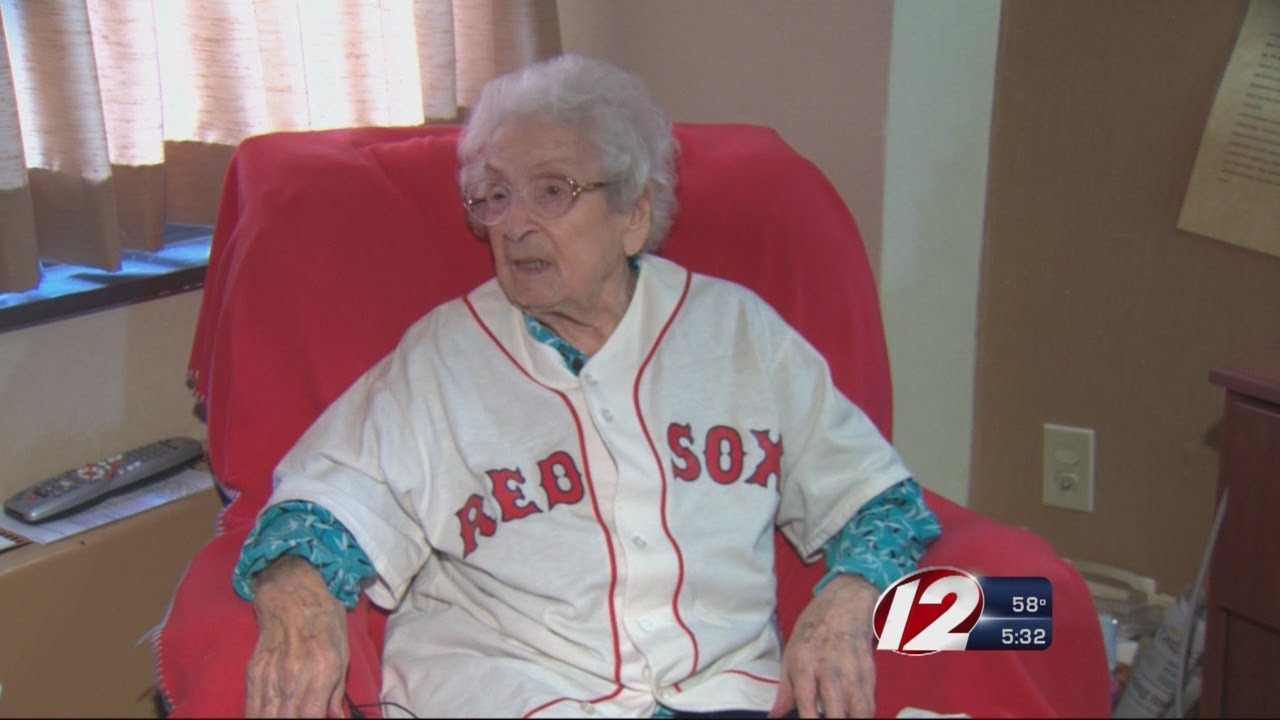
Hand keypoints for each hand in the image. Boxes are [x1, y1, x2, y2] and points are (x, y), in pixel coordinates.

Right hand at [246, 556, 349, 717]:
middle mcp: (293, 676)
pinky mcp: (253, 672)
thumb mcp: (343, 653)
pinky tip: (267, 717)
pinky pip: (251, 705)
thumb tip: (337, 719)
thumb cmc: (324, 621)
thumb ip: (337, 692)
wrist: (292, 594)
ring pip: (266, 716)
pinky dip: (258, 716)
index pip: (311, 717)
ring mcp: (270, 675)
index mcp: (321, 671)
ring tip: (285, 719)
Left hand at [770, 575, 877, 717]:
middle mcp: (830, 670)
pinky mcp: (870, 674)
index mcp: (805, 664)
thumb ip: (785, 691)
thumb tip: (775, 716)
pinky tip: (853, 716)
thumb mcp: (791, 654)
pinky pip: (870, 704)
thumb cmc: (813, 629)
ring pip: (859, 712)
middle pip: (837, 713)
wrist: (845, 604)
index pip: (807, 704)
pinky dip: (863, 715)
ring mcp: (853, 673)